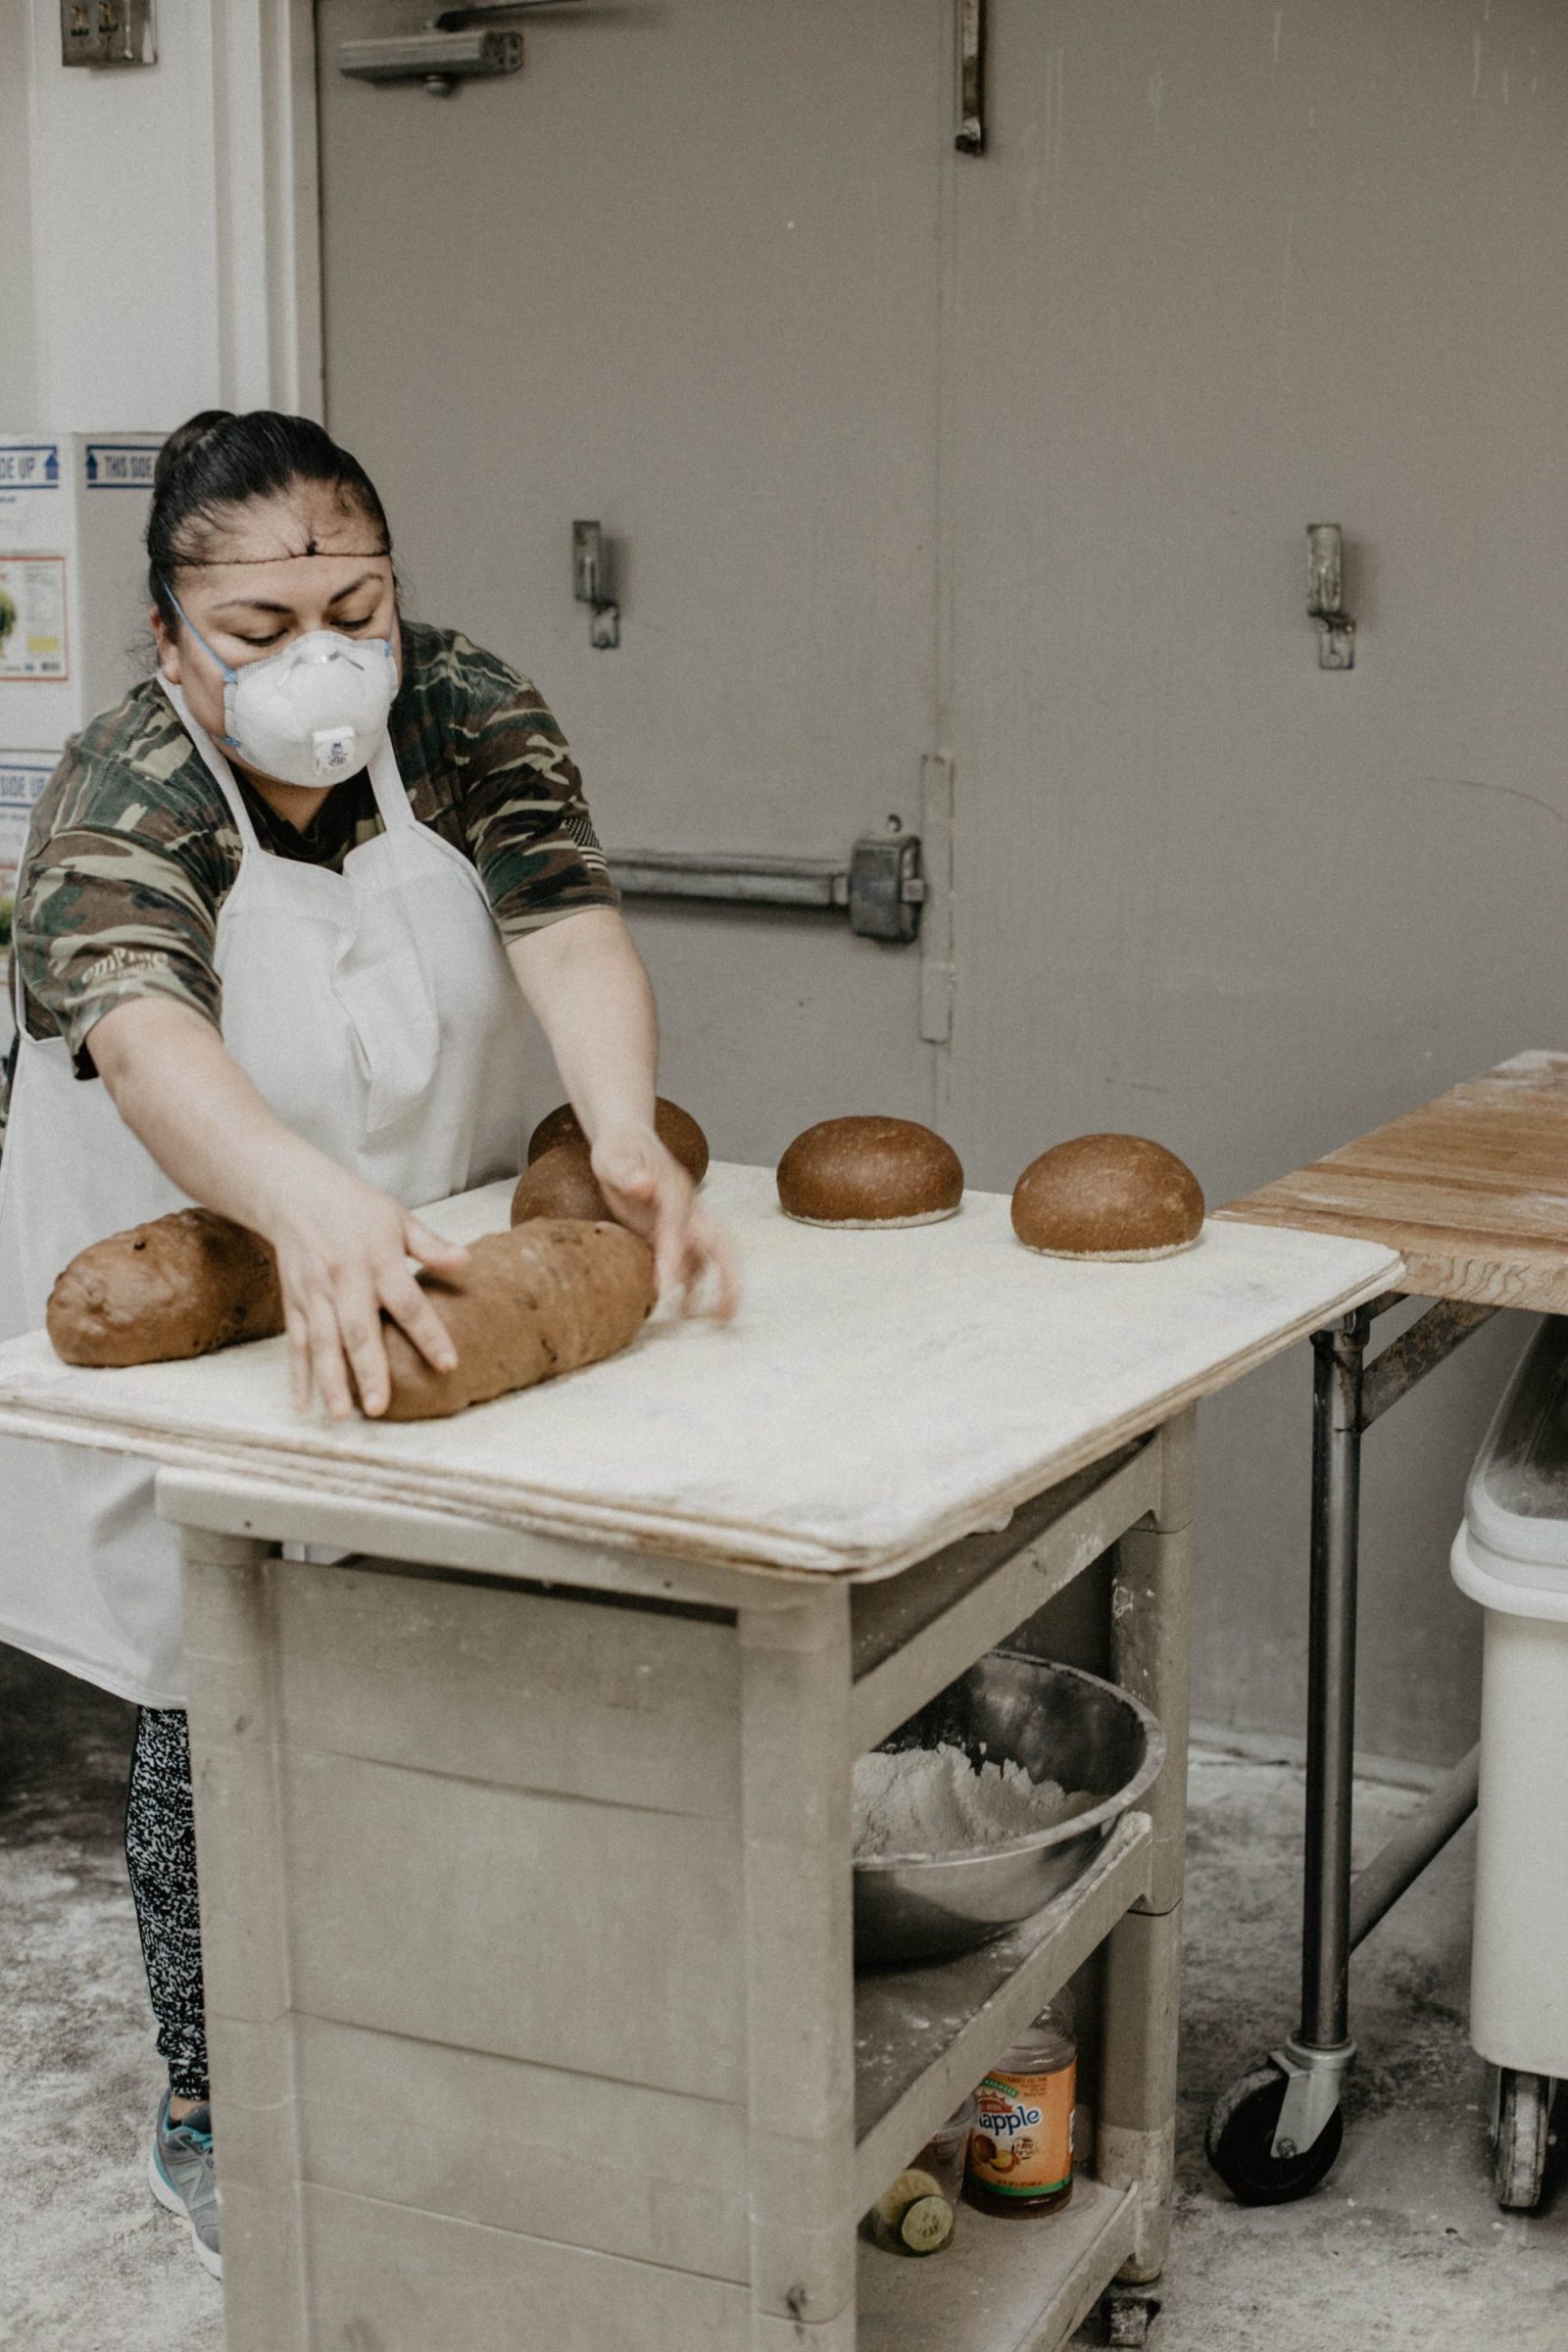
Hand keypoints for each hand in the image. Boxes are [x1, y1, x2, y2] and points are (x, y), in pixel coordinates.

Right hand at [254, 1149, 470, 1419]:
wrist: (294, 1192)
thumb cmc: (355, 1207)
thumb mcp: (398, 1218)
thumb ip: (430, 1245)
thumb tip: (465, 1261)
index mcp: (378, 1260)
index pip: (408, 1303)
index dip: (428, 1334)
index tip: (448, 1363)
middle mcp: (345, 1281)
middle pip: (358, 1331)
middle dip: (368, 1371)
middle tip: (378, 1408)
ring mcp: (316, 1294)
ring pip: (322, 1344)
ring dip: (330, 1381)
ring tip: (340, 1415)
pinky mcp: (294, 1302)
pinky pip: (296, 1343)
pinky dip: (297, 1374)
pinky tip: (302, 1403)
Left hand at [591, 1124, 739, 1319]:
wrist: (626, 1138)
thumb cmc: (619, 1148)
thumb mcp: (614, 1157)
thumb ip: (628, 1172)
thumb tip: (644, 1185)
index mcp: (675, 1193)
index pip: (677, 1230)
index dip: (672, 1259)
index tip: (664, 1289)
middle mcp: (688, 1210)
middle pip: (722, 1246)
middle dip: (730, 1278)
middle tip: (730, 1312)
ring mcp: (685, 1221)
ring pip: (710, 1258)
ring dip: (716, 1287)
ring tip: (715, 1319)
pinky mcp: (674, 1230)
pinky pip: (691, 1261)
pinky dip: (691, 1285)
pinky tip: (681, 1308)